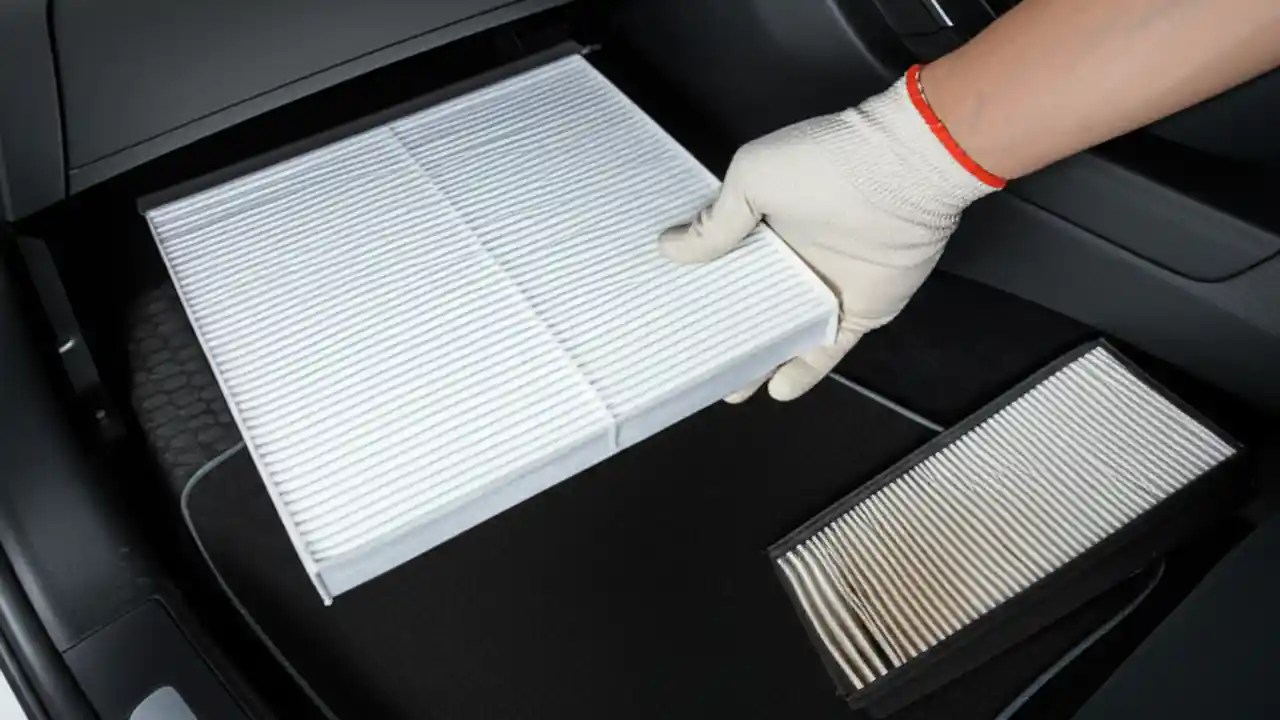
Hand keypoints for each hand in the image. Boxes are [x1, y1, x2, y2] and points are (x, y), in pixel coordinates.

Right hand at [658, 71, 1000, 402]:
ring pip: (785, 335)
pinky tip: (776, 390)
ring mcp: (826, 289)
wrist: (905, 174)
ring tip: (728, 388)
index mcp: (766, 225)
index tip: (668, 312)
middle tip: (692, 361)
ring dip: (758, 361)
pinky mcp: (858, 312)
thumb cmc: (823, 165)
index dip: (698, 288)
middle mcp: (793, 259)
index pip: (724, 264)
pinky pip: (826, 348)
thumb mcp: (753, 178)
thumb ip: (715, 222)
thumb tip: (669, 249)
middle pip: (751, 306)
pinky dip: (803, 371)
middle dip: (724, 334)